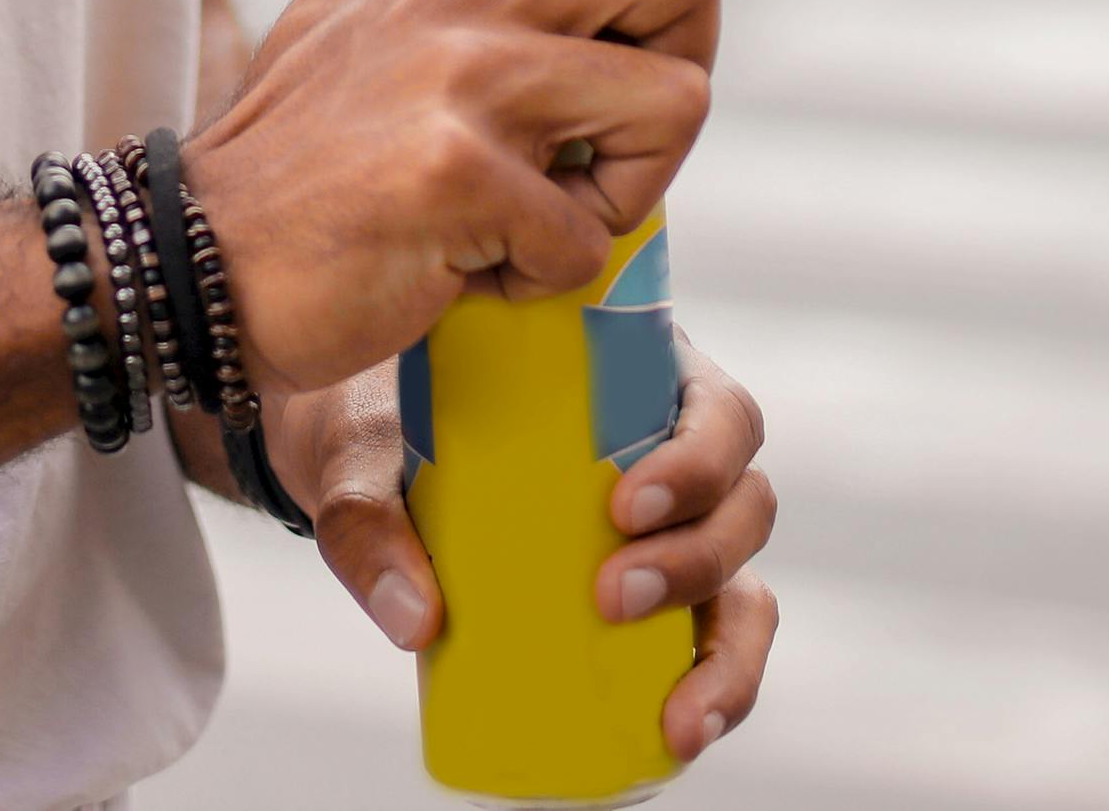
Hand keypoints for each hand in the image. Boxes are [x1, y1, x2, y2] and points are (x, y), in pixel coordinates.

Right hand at [186, 0, 720, 395]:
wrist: (185, 259)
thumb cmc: (299, 172)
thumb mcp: (378, 31)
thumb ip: (480, 5)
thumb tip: (603, 16)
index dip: (663, 39)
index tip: (596, 112)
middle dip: (677, 82)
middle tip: (601, 159)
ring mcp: (464, 70)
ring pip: (678, 105)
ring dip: (619, 199)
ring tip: (523, 226)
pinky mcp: (455, 169)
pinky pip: (591, 241)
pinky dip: (536, 283)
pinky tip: (456, 272)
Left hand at [275, 332, 778, 767]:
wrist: (368, 466)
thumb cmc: (385, 435)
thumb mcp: (364, 457)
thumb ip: (368, 523)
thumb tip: (415, 619)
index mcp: (633, 379)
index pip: (713, 407)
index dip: (696, 458)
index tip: (623, 504)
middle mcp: (673, 448)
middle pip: (744, 496)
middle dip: (697, 556)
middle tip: (611, 595)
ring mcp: (675, 526)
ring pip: (743, 576)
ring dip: (724, 648)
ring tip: (678, 712)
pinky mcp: (661, 594)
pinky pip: (718, 639)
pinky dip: (718, 686)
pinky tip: (681, 730)